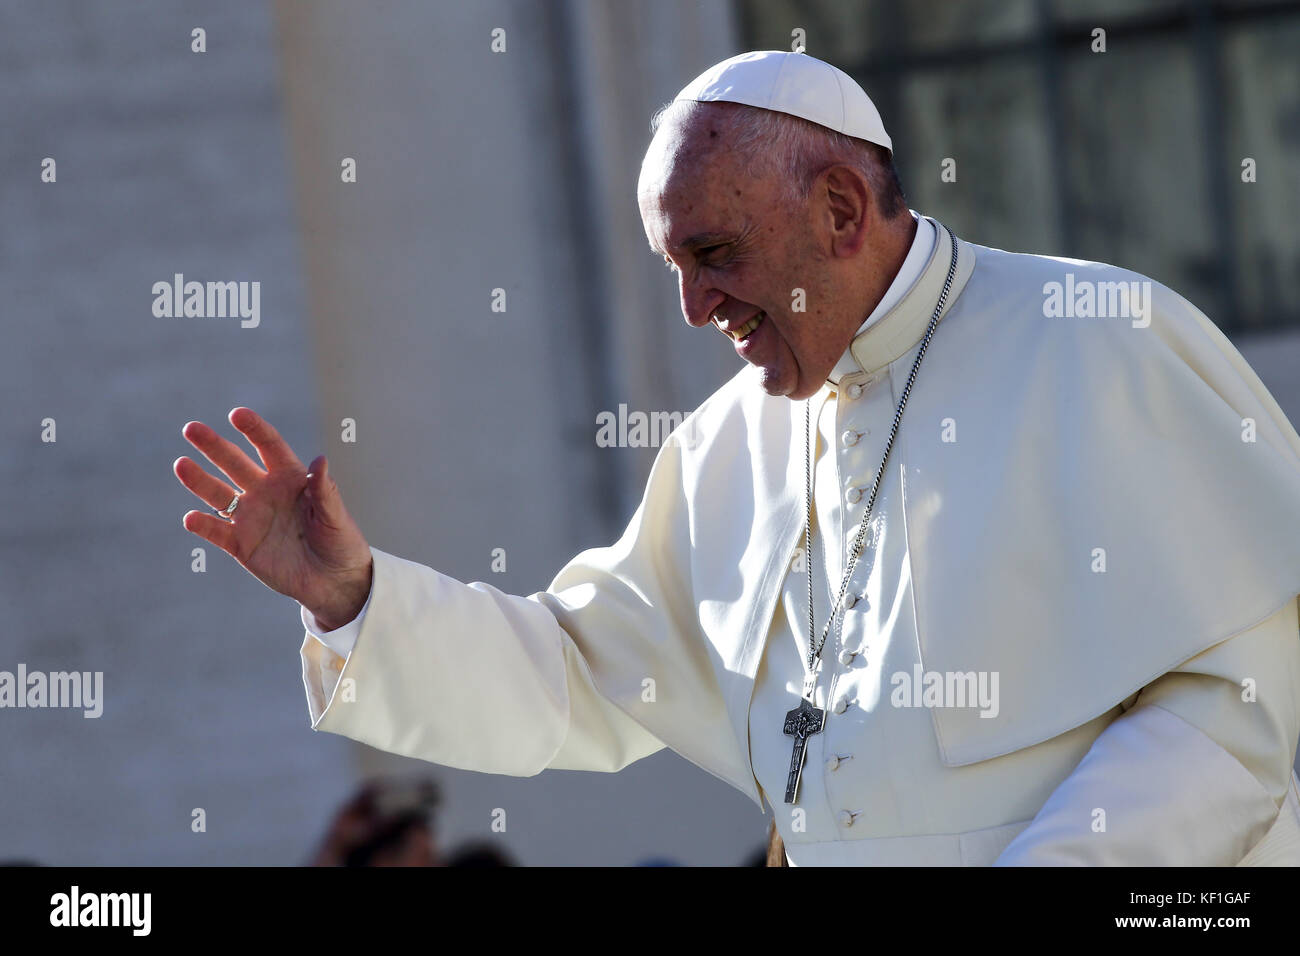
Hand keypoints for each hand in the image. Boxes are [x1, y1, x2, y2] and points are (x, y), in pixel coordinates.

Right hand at [174, 407, 372, 629]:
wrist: (334, 581)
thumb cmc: (340, 542)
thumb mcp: (336, 517)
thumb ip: (325, 491)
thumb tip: (320, 460)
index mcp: (291, 478)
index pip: (269, 446)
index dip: (253, 429)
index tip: (237, 414)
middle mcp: (265, 492)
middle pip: (235, 463)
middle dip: (214, 446)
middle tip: (192, 429)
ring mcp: (251, 517)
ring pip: (218, 494)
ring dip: (199, 480)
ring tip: (181, 464)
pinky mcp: (241, 544)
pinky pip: (217, 532)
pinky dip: (203, 525)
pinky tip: (191, 518)